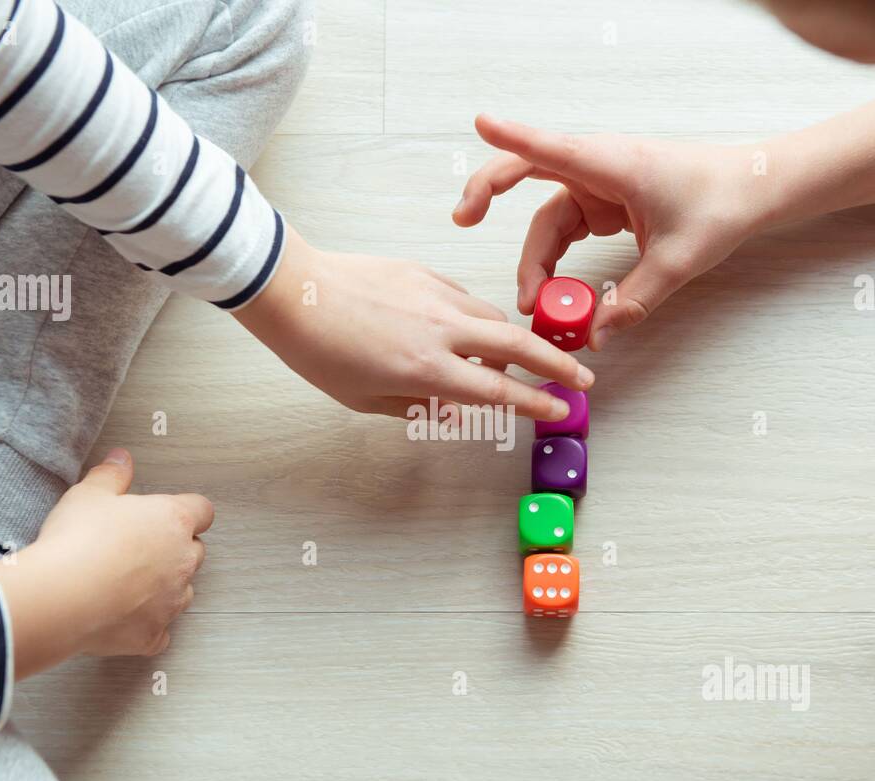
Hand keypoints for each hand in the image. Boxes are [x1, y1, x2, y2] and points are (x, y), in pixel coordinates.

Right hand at [0, 448, 212, 676]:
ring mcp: (171, 601)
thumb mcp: (89, 494)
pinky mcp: (153, 634)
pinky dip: (147, 627)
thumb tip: (121, 459)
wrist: (62, 596)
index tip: (171, 514)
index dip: (187, 511)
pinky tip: (125, 620)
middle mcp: (182, 561)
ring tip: (128, 583)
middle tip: (139, 548)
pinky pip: (160, 633)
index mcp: (173, 521)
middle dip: (174, 549)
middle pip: (194, 552)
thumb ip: (111, 475)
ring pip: (182, 592)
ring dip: (164, 587)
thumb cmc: (78, 541)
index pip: (202, 511)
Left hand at [238, 229, 593, 420]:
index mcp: (425, 369)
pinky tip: (461, 332)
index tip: (560, 410)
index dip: (534, 403)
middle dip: (556, 364)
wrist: (293, 291)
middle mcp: (440, 330)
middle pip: (516, 345)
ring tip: (508, 360)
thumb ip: (418, 407)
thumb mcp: (365, 398)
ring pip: (493, 317)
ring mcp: (435, 296)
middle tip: (581, 378)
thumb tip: (455, 414)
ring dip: (510, 341)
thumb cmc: (320, 350)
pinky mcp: (425, 273)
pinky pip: (465, 299)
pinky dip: (474, 318)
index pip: (497, 391)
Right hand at [453, 114, 770, 348]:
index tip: (480, 122)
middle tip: (462, 220)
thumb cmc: (720, 205)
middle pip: (530, 179)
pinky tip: (553, 293)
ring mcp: (598, 186)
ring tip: (533, 305)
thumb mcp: (679, 261)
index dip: (512, 137)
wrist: (752, 189)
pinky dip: (555, 261)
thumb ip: (635, 301)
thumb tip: (597, 336)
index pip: (551, 149)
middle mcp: (598, 169)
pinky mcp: (604, 204)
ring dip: (536, 261)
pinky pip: (566, 231)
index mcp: (613, 165)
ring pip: (548, 222)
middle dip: (491, 196)